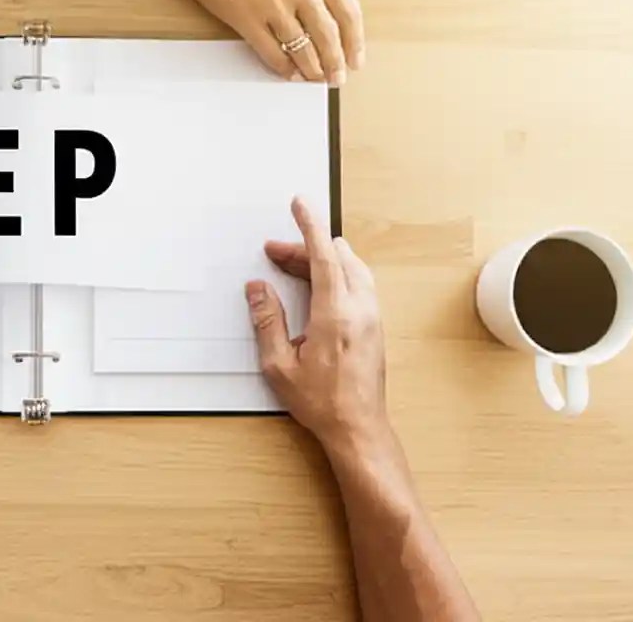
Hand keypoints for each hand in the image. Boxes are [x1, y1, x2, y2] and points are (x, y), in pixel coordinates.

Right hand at [160, 0, 368, 84]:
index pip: (348, 12)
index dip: (355, 41)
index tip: (356, 58)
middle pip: (328, 37)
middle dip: (336, 63)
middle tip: (337, 79)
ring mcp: (274, 8)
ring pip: (303, 49)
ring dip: (312, 69)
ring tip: (315, 79)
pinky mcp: (249, 22)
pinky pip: (272, 53)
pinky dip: (283, 68)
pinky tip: (289, 74)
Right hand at [245, 198, 387, 447]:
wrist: (359, 428)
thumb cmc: (321, 402)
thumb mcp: (279, 364)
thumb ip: (266, 321)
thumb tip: (257, 289)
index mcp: (335, 314)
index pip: (324, 256)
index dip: (309, 226)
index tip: (299, 204)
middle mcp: (360, 309)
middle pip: (336, 257)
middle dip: (305, 247)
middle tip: (275, 253)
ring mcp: (372, 316)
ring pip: (352, 267)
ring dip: (322, 259)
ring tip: (291, 267)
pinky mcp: (375, 325)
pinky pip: (359, 282)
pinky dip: (336, 273)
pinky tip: (316, 286)